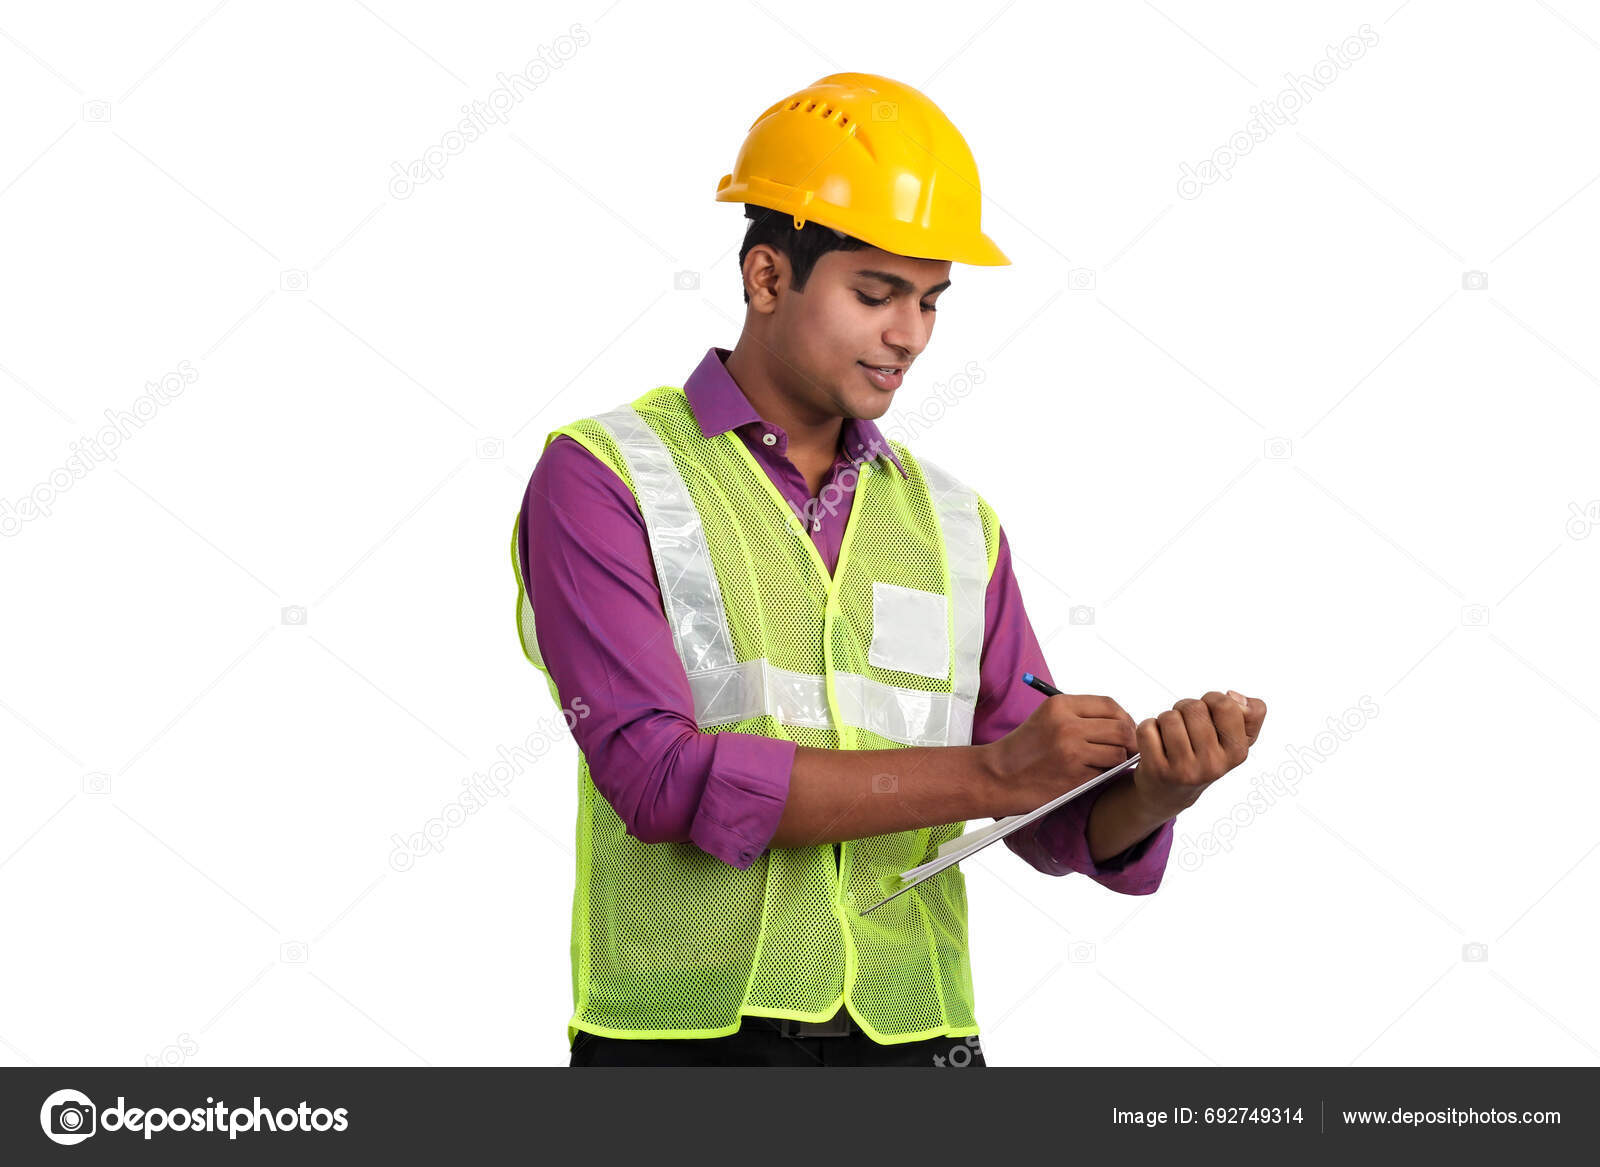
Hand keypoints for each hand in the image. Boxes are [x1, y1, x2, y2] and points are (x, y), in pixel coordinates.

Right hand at [985, 693, 1138, 816]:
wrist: (998, 775)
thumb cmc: (1024, 749)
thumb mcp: (1047, 719)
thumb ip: (1080, 716)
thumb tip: (1121, 721)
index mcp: (1060, 705)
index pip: (1108, 704)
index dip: (1124, 716)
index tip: (1125, 727)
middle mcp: (1067, 724)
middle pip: (1120, 727)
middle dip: (1129, 739)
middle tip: (1127, 748)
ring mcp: (1071, 749)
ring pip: (1119, 751)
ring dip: (1118, 759)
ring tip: (1107, 762)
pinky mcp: (1074, 774)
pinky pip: (1106, 771)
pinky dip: (1104, 773)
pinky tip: (1091, 773)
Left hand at [1132, 690, 1266, 817]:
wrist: (1170, 792)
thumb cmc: (1204, 756)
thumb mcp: (1237, 738)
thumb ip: (1252, 713)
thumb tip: (1234, 696)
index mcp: (1237, 752)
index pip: (1225, 704)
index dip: (1212, 700)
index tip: (1209, 713)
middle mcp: (1213, 764)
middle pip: (1193, 707)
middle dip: (1186, 708)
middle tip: (1186, 725)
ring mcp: (1184, 769)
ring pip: (1169, 717)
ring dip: (1166, 718)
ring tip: (1171, 734)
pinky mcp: (1157, 770)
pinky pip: (1147, 728)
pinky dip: (1148, 728)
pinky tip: (1156, 742)